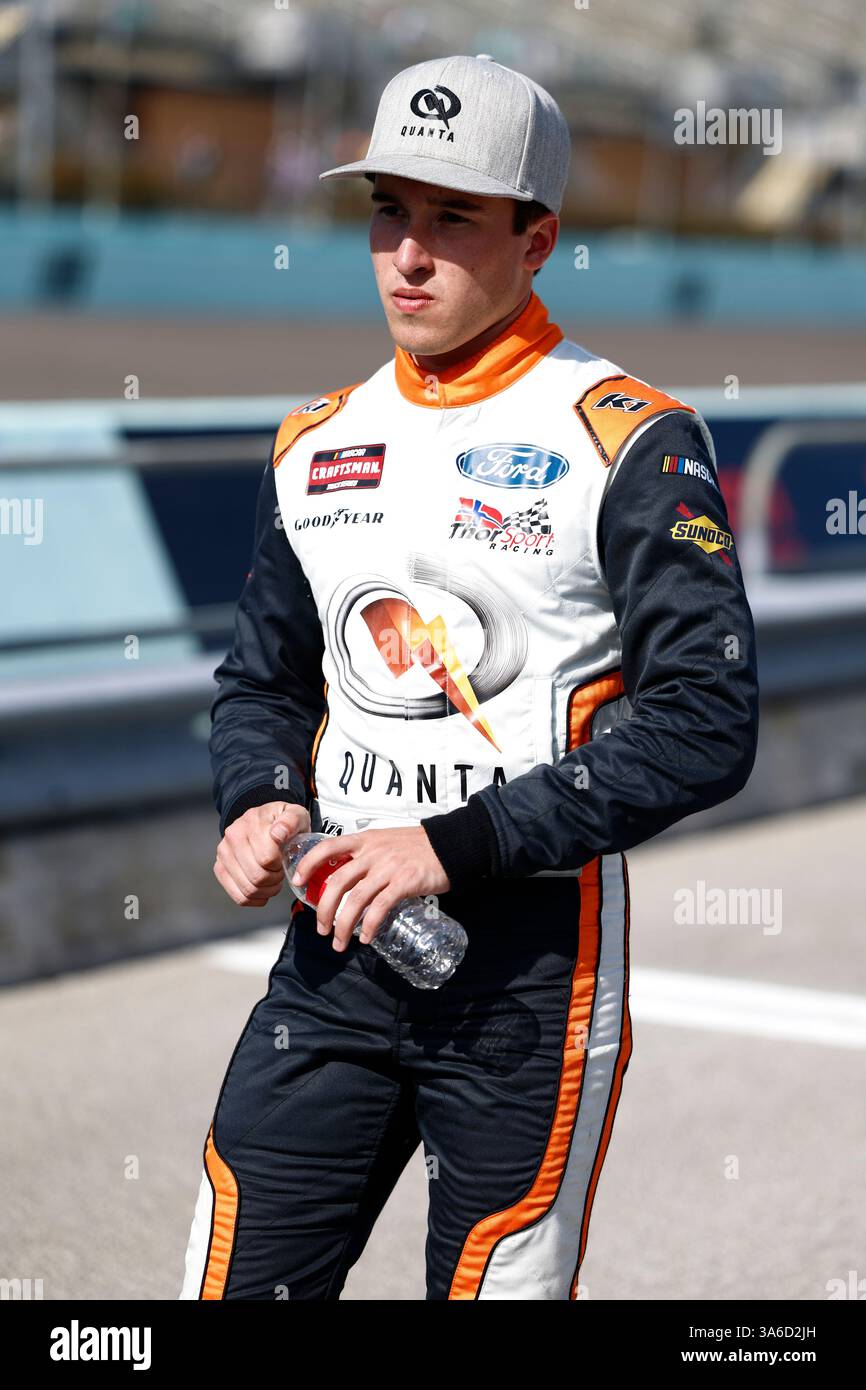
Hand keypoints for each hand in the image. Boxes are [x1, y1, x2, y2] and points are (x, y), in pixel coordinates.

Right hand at [213, 801, 309, 906]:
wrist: (266, 822)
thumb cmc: (283, 822)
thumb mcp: (296, 815)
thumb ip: (291, 821)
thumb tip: (278, 833)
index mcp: (252, 822)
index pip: (267, 858)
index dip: (281, 864)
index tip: (284, 859)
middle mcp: (233, 836)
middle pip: (257, 876)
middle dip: (275, 879)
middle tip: (280, 872)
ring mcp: (223, 853)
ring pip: (248, 889)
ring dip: (267, 891)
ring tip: (273, 880)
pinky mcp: (220, 868)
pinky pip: (238, 897)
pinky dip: (255, 899)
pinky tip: (264, 891)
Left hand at [290, 826, 450, 951]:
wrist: (450, 844)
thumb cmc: (418, 845)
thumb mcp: (386, 840)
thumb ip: (367, 853)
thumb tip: (348, 875)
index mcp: (365, 840)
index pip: (327, 847)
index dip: (308, 864)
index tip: (297, 881)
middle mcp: (372, 853)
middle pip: (337, 883)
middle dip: (323, 910)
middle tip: (321, 929)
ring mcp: (388, 868)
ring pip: (355, 900)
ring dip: (343, 925)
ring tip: (339, 942)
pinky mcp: (405, 882)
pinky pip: (380, 908)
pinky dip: (368, 926)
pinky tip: (365, 938)